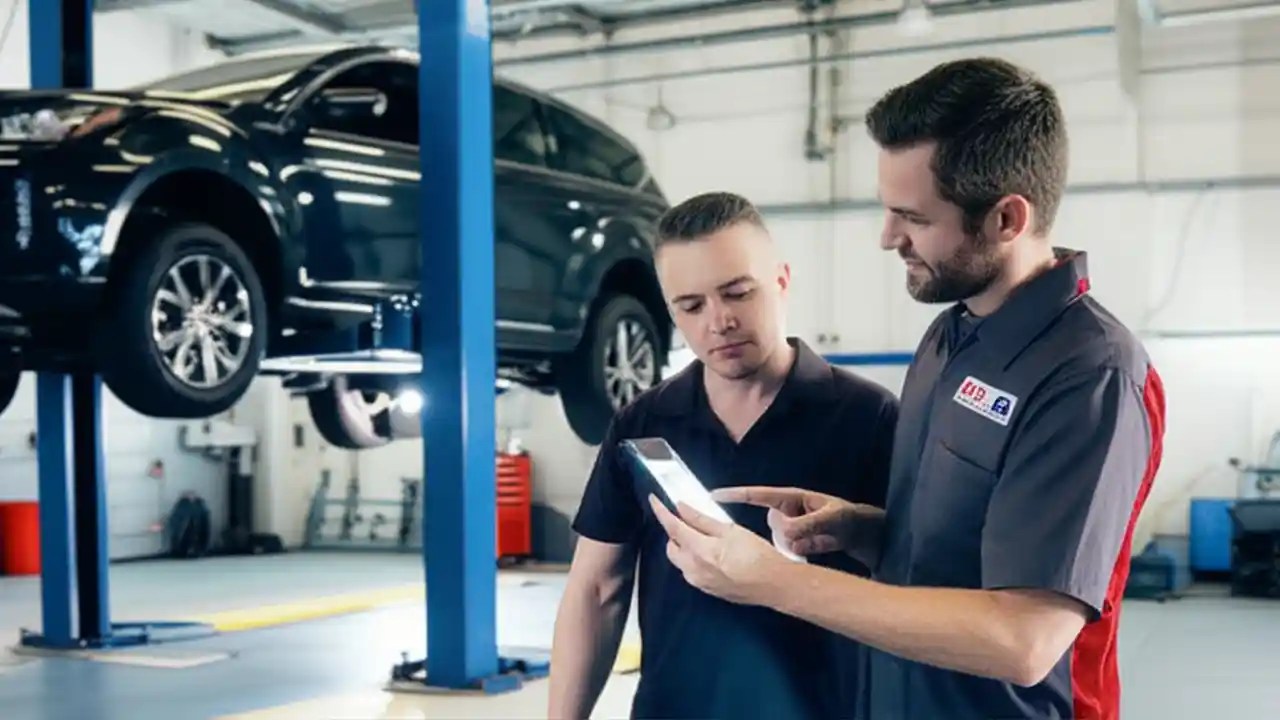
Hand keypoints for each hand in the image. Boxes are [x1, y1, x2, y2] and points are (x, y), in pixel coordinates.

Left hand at [647, 495, 787, 605]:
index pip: (672, 527)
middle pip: (671, 547)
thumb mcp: (731, 530)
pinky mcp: (708, 591)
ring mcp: (700, 583)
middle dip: (674, 532)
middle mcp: (694, 570)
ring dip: (684, 547)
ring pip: (680, 561)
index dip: (660, 511)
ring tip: (704, 537)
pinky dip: (694, 560)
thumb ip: (702, 519)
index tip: (654, 500)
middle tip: (688, 520)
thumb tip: (682, 508)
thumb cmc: (759, 557)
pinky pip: (691, 572)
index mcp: (699, 551)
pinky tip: (712, 555)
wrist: (775, 585)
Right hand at [711, 486, 872, 555]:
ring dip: (796, 543)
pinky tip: (814, 547)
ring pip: (778, 540)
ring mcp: (787, 529)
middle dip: (785, 531)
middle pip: (770, 524)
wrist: (858, 534)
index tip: (713, 496)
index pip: (756, 494)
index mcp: (788, 498)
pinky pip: (786, 551)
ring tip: (818, 537)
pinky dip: (799, 552)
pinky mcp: (792, 544)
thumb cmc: (846, 516)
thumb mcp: (831, 517)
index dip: (734, 495)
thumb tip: (784, 532)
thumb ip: (807, 523)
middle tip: (808, 530)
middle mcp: (783, 513)